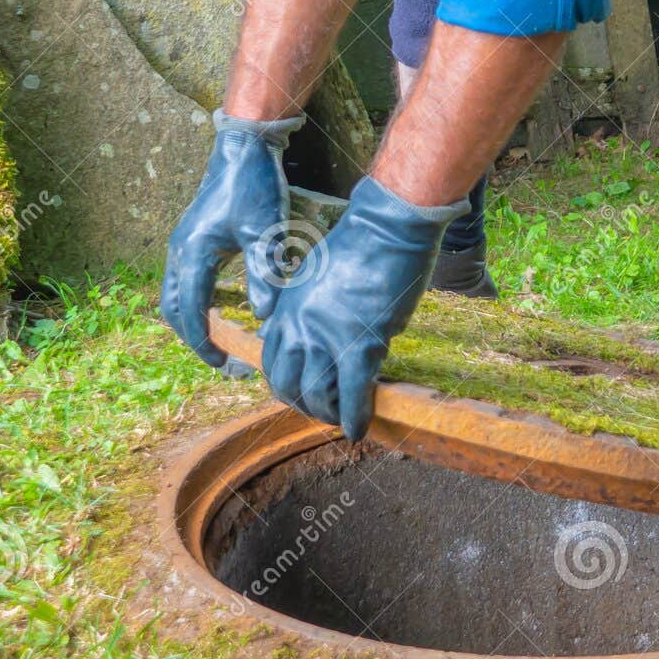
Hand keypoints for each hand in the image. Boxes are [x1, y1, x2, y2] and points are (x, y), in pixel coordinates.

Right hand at [160, 109, 302, 369]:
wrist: (244, 147)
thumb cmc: (254, 186)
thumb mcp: (265, 232)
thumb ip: (263, 275)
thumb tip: (263, 317)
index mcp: (193, 254)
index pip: (190, 312)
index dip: (206, 344)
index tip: (226, 365)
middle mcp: (180, 251)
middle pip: (174, 309)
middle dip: (196, 338)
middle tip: (226, 359)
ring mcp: (183, 243)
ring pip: (176, 295)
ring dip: (194, 320)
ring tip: (223, 339)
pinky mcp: (193, 238)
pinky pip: (186, 280)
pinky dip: (197, 301)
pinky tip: (223, 308)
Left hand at [261, 175, 467, 441]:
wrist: (387, 229)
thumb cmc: (359, 245)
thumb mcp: (315, 276)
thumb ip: (303, 310)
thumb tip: (300, 338)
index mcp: (287, 309)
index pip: (272, 362)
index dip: (286, 385)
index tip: (300, 392)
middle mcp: (300, 327)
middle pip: (289, 385)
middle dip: (303, 405)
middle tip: (321, 411)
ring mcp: (327, 338)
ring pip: (318, 396)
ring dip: (328, 414)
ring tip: (341, 419)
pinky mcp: (360, 346)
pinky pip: (352, 395)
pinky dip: (354, 418)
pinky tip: (358, 430)